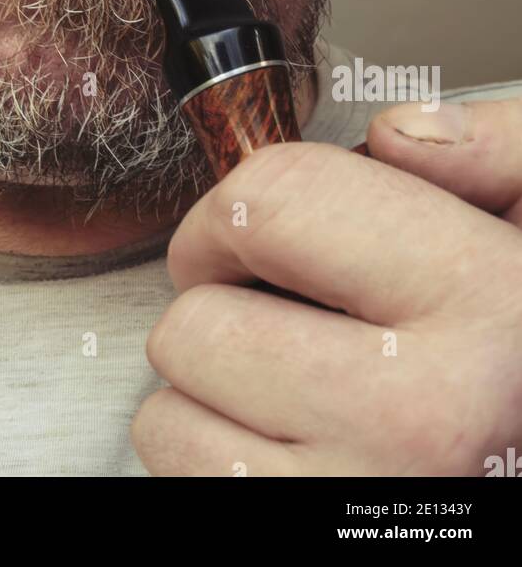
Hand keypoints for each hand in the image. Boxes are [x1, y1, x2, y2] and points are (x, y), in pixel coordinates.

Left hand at [131, 97, 521, 475]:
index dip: (235, 201)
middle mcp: (424, 415)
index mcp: (482, 300)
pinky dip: (216, 463)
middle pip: (200, 320)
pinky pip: (185, 486)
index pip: (275, 202)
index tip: (244, 226)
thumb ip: (499, 154)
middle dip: (221, 306)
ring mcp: (359, 504)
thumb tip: (400, 135)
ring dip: (213, 395)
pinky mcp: (305, 550)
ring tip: (294, 391)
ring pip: (171, 417)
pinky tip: (289, 450)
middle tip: (284, 319)